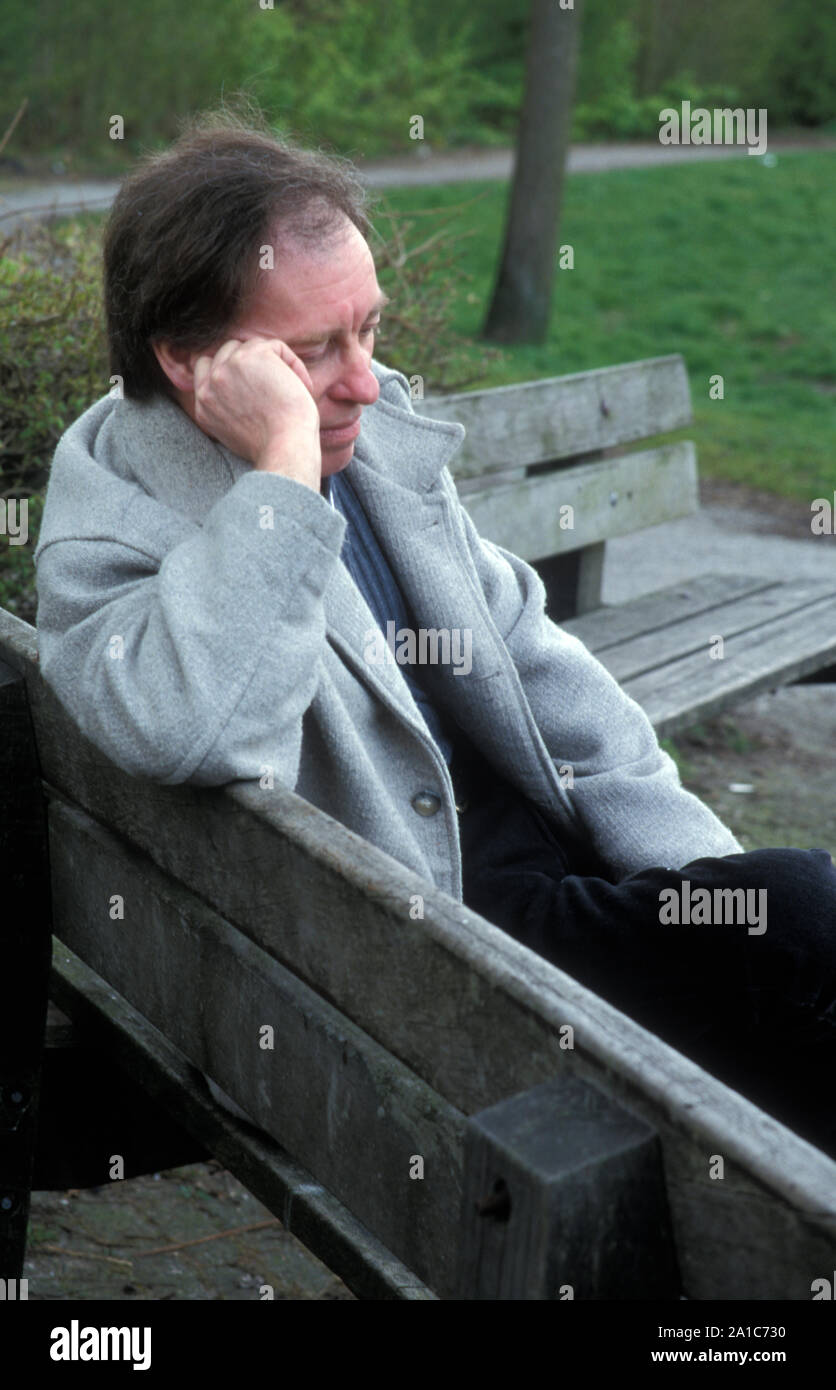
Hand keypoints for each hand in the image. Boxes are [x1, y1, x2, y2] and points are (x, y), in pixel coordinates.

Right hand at [192, 337, 321, 488]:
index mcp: (204, 404)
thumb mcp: (235, 431)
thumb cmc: (273, 446)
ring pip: (251, 346)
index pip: (205, 367)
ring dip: (273, 363)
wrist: (286, 447)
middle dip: (252, 363)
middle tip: (275, 386)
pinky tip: (303, 385)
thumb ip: (227, 408)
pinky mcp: (253, 355)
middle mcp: (210, 384)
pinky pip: (276, 346)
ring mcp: (228, 367)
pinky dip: (293, 363)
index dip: (230, 368)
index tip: (253, 382)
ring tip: (290, 388)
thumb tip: (242, 388)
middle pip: (227, 351)